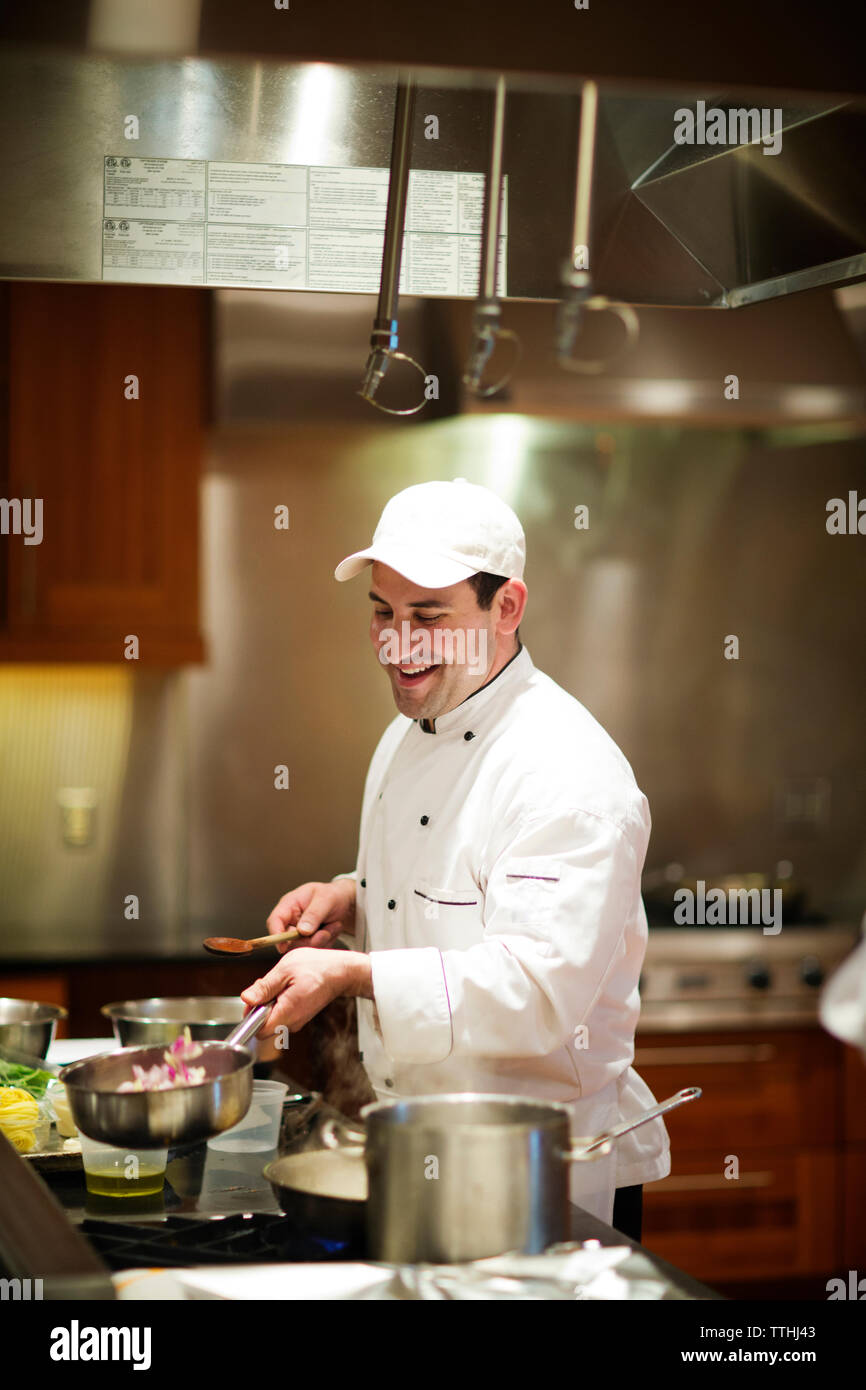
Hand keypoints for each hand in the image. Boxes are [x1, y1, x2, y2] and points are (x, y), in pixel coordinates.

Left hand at [240, 947, 371, 1036]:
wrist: (342, 971)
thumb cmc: (318, 967)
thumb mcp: (285, 970)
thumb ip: (265, 987)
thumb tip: (246, 999)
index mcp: (286, 1013)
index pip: (257, 1030)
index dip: (250, 1014)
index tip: (255, 997)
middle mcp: (292, 1023)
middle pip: (264, 1025)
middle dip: (260, 1006)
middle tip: (270, 984)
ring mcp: (298, 1021)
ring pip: (273, 1018)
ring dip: (271, 1002)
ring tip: (282, 982)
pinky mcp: (301, 1016)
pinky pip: (283, 1013)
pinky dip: (280, 1001)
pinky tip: (288, 986)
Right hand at [266, 878, 355, 950]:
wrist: (346, 902)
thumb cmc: (333, 895)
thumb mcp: (326, 899)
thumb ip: (314, 914)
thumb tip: (302, 931)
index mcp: (289, 905)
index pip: (274, 921)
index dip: (275, 935)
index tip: (282, 947)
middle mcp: (291, 920)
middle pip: (289, 941)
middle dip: (309, 940)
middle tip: (326, 932)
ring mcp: (299, 933)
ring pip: (303, 947)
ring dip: (322, 939)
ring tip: (334, 925)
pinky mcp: (309, 941)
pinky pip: (314, 950)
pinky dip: (327, 942)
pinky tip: (333, 929)